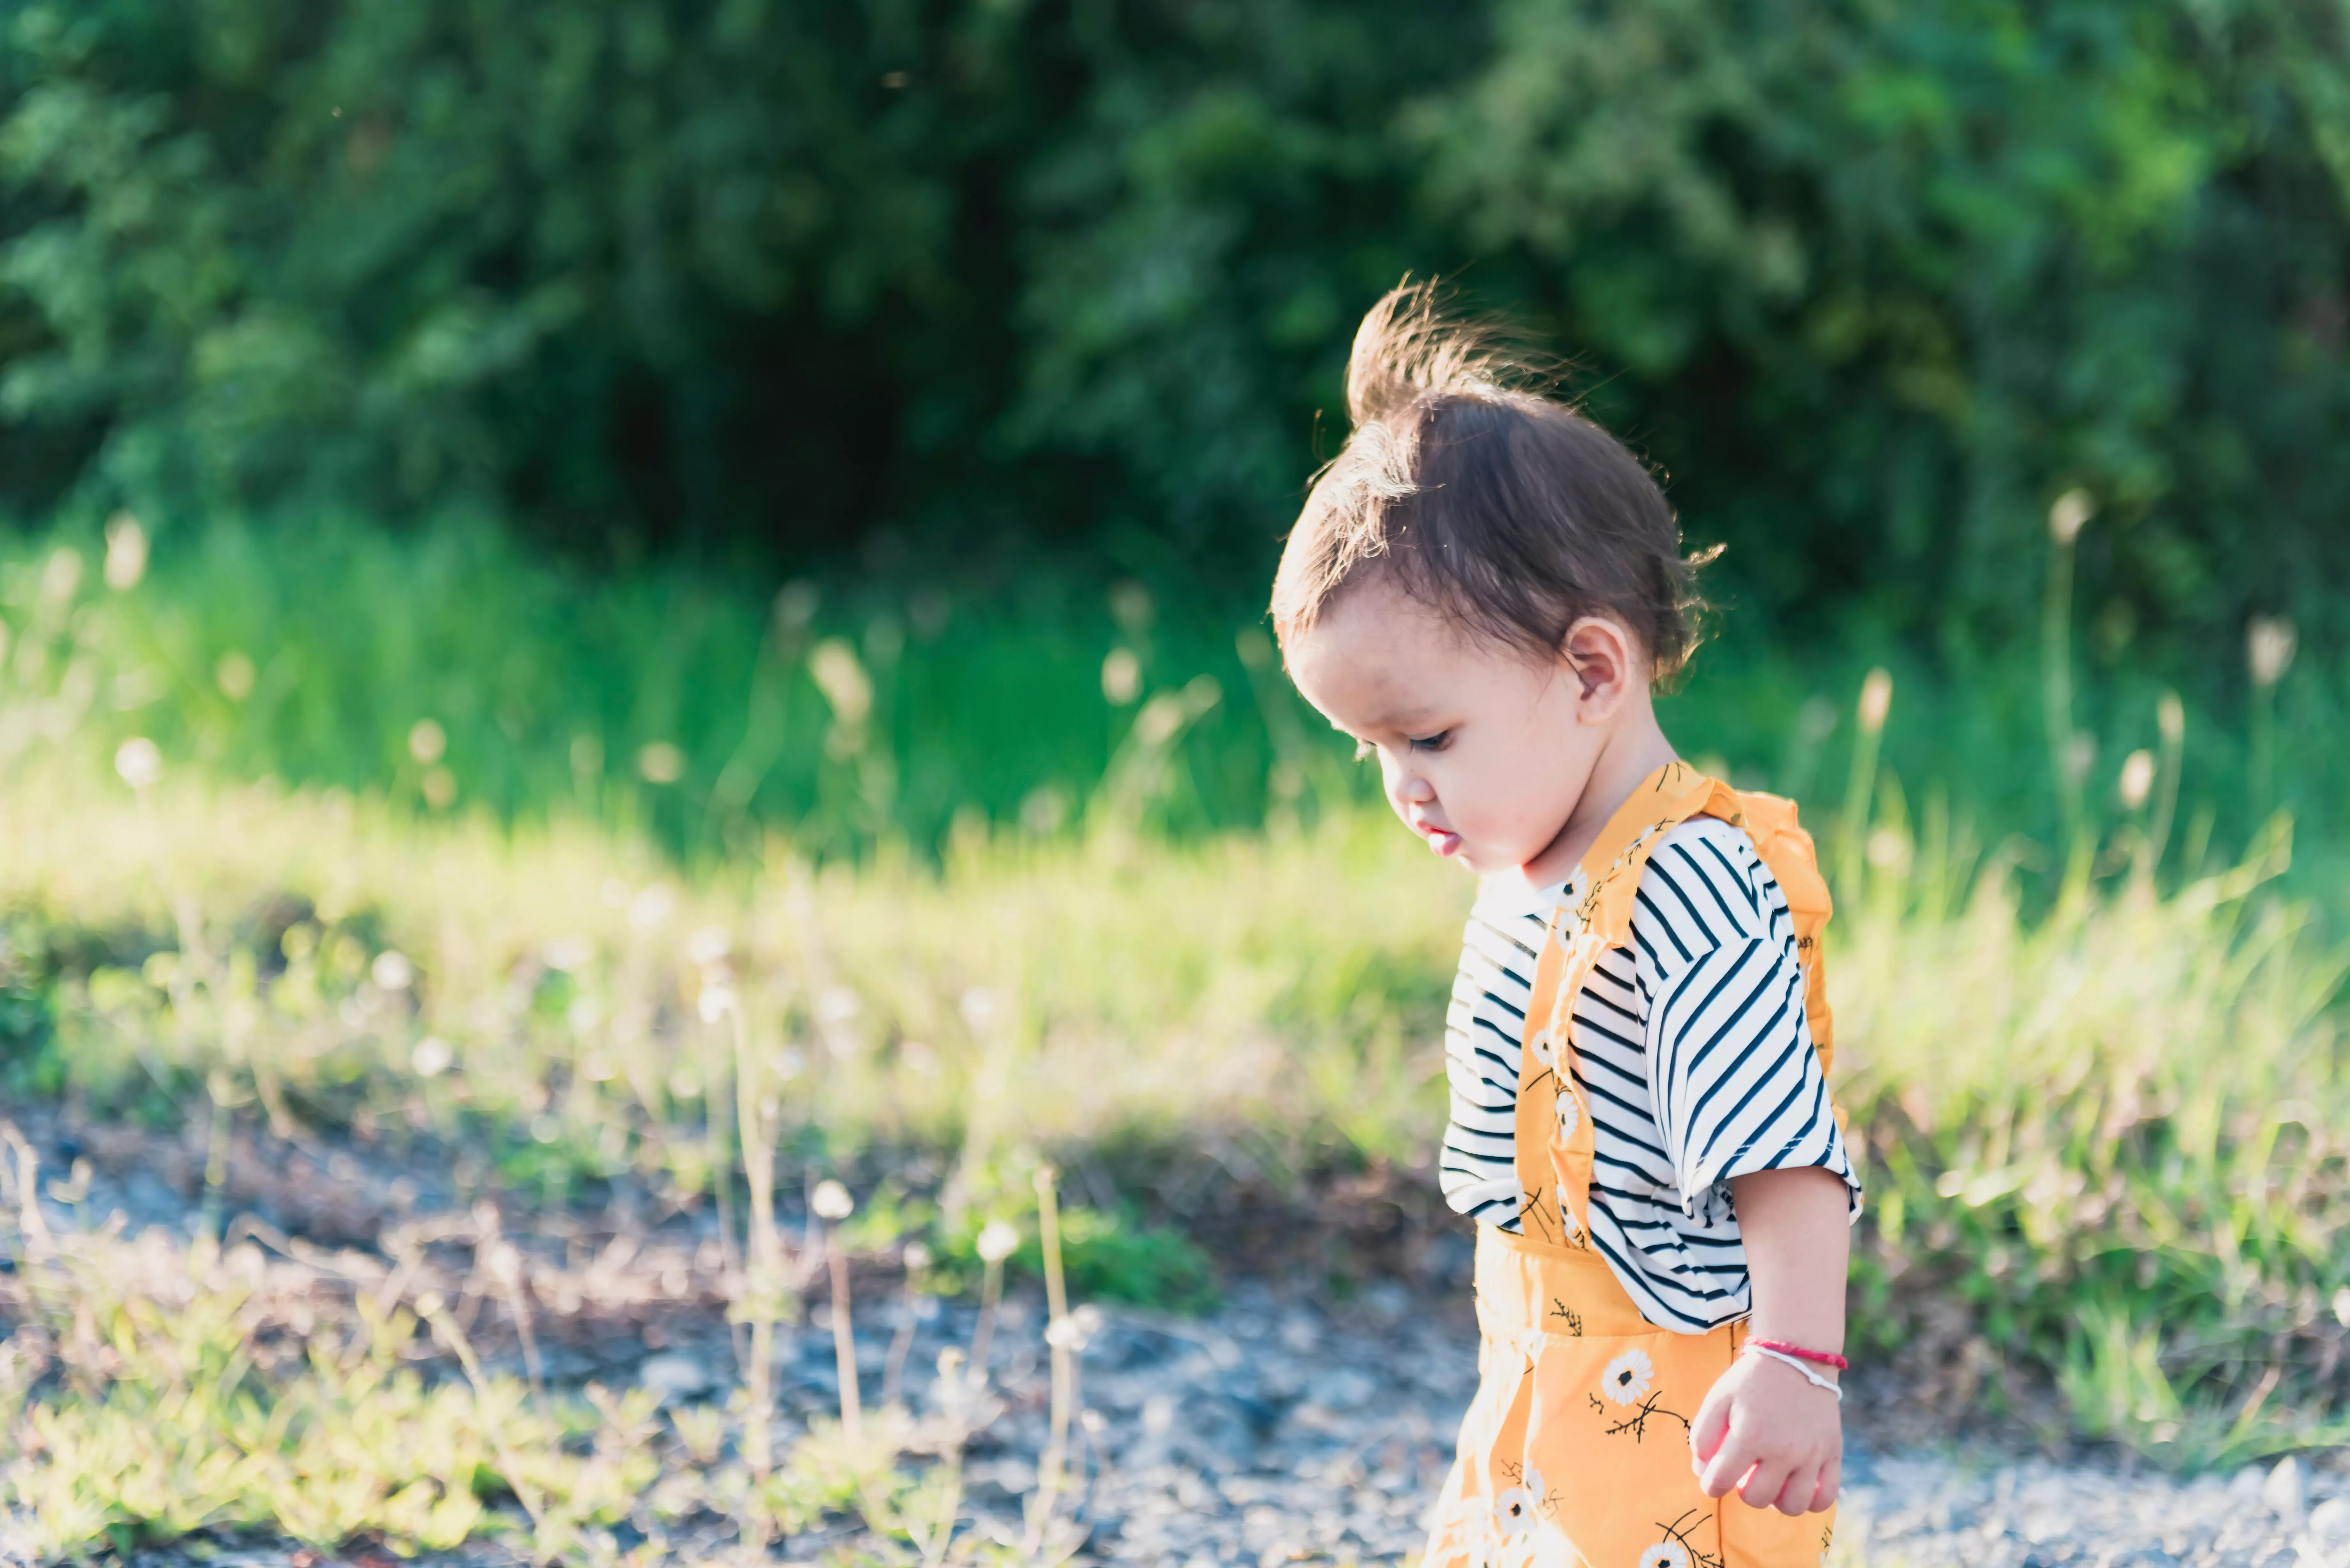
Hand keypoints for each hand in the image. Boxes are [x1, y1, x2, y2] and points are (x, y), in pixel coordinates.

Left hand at [1688, 1350, 1840, 1513]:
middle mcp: (1782, 1449)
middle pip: (1756, 1499)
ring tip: (1771, 1480)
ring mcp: (1811, 1454)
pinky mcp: (1832, 1454)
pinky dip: (1811, 1501)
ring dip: (1776, 1500)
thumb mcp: (1718, 1398)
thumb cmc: (1752, 1381)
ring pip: (1793, 1506)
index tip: (1714, 1479)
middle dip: (1743, 1490)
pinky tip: (1797, 1485)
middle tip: (1745, 1472)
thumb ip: (1702, 1435)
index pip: (1720, 1481)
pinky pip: (1825, 1498)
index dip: (1711, 1485)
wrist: (1796, 1358)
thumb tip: (1702, 1471)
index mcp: (1749, 1435)